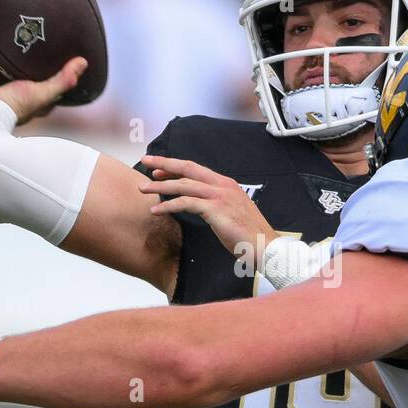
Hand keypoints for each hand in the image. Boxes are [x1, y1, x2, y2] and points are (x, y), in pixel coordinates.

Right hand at [0, 56, 88, 125]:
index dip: (45, 75)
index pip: (37, 87)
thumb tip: (83, 62)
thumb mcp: (43, 93)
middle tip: (20, 37)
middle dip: (13, 61)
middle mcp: (3, 93)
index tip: (53, 59)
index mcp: (22, 99)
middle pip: (9, 74)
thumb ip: (62, 80)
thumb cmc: (15, 107)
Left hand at [138, 155, 277, 264]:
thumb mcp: (233, 213)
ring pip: (183, 185)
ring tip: (142, 189)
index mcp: (227, 184)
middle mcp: (222, 185)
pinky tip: (155, 210)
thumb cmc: (249, 235)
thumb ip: (218, 205)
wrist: (264, 245)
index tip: (158, 168)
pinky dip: (168, 205)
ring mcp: (219, 196)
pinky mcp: (215, 209)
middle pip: (187, 168)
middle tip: (144, 162)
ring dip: (160, 186)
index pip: (196, 169)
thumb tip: (204, 207)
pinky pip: (185, 202)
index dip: (175, 167)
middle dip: (164, 164)